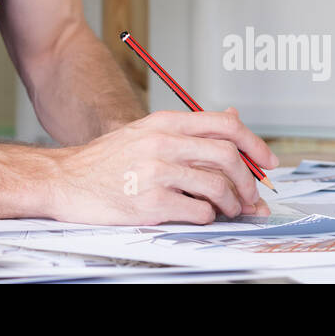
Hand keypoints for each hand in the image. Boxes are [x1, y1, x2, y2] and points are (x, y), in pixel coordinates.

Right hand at [46, 108, 278, 225]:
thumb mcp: (146, 132)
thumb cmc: (107, 160)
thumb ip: (188, 130)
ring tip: (228, 210)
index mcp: (163, 122)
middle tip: (251, 197)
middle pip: (227, 157)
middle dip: (249, 182)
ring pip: (217, 187)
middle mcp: (162, 143)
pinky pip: (197, 212)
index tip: (269, 162)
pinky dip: (207, 217)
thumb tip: (233, 118)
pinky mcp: (150, 203)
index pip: (224, 126)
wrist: (65, 180)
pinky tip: (199, 215)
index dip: (255, 144)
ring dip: (231, 204)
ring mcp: (156, 173)